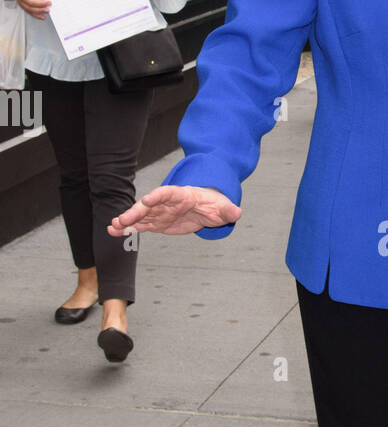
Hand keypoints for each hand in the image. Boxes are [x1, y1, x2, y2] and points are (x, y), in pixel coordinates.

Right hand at [4, 0, 52, 17]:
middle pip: (32, 2)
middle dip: (42, 4)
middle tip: (49, 3)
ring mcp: (21, 1)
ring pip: (30, 9)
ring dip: (40, 11)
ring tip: (47, 10)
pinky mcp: (22, 6)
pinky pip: (29, 12)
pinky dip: (36, 15)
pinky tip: (42, 16)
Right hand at [105, 185, 240, 236]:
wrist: (207, 208)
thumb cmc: (214, 204)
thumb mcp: (223, 207)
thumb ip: (228, 210)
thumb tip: (237, 212)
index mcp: (181, 195)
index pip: (167, 193)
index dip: (157, 196)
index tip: (146, 200)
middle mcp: (166, 203)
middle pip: (148, 206)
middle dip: (135, 212)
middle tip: (121, 220)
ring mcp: (160, 213)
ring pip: (140, 217)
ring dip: (126, 222)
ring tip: (111, 228)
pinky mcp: (157, 223)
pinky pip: (141, 226)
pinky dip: (128, 229)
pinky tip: (115, 233)